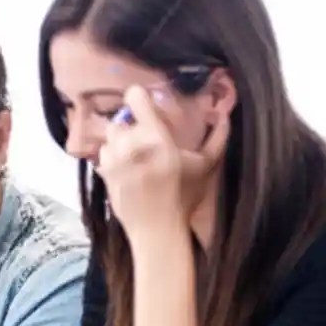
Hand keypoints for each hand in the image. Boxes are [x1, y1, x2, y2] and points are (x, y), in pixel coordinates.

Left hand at [99, 86, 226, 242]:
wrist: (156, 229)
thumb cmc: (183, 197)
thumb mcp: (205, 166)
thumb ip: (217, 138)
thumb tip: (224, 114)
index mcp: (155, 138)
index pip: (134, 98)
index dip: (138, 96)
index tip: (144, 103)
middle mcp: (129, 145)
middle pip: (120, 119)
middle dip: (131, 126)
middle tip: (145, 137)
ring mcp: (112, 159)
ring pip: (109, 137)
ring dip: (119, 141)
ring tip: (135, 154)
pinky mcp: (103, 173)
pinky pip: (103, 154)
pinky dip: (112, 156)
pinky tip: (126, 167)